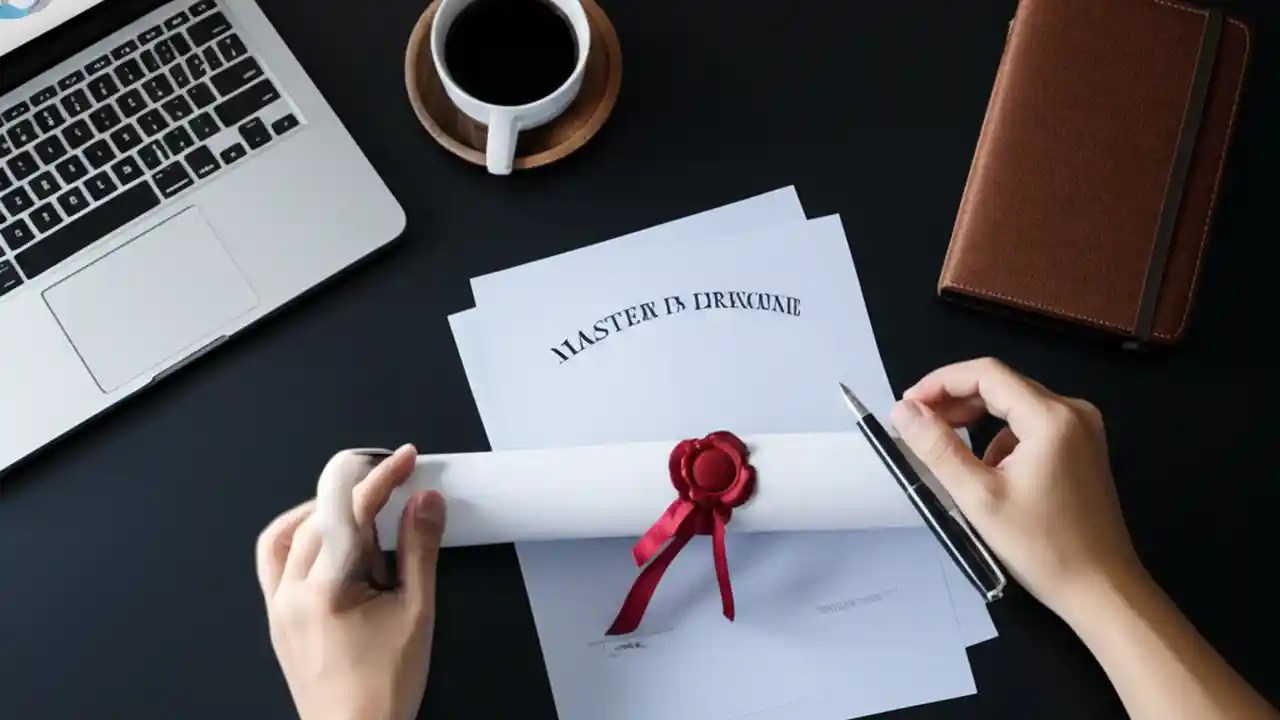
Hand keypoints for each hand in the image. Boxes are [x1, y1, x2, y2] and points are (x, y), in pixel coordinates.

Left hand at [255, 444, 444, 719]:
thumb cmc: (382, 688)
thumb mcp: (416, 612)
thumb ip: (420, 550)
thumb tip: (424, 503)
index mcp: (326, 589)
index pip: (352, 511)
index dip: (382, 477)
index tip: (404, 459)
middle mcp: (292, 592)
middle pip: (322, 516)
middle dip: (360, 493)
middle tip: (396, 486)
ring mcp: (278, 605)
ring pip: (291, 532)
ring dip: (324, 510)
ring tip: (361, 510)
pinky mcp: (276, 616)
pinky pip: (274, 560)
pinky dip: (299, 537)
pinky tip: (327, 539)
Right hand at [890, 358, 1142, 616]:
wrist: (1101, 589)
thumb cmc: (1041, 547)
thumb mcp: (978, 497)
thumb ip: (937, 448)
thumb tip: (903, 410)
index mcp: (1051, 417)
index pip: (986, 374)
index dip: (940, 383)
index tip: (908, 407)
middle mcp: (1072, 411)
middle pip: (1001, 385)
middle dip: (954, 400)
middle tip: (917, 426)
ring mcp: (1082, 429)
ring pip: (1014, 405)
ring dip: (975, 419)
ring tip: (944, 448)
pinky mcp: (1083, 447)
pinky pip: (1031, 425)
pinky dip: (1000, 437)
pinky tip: (986, 469)